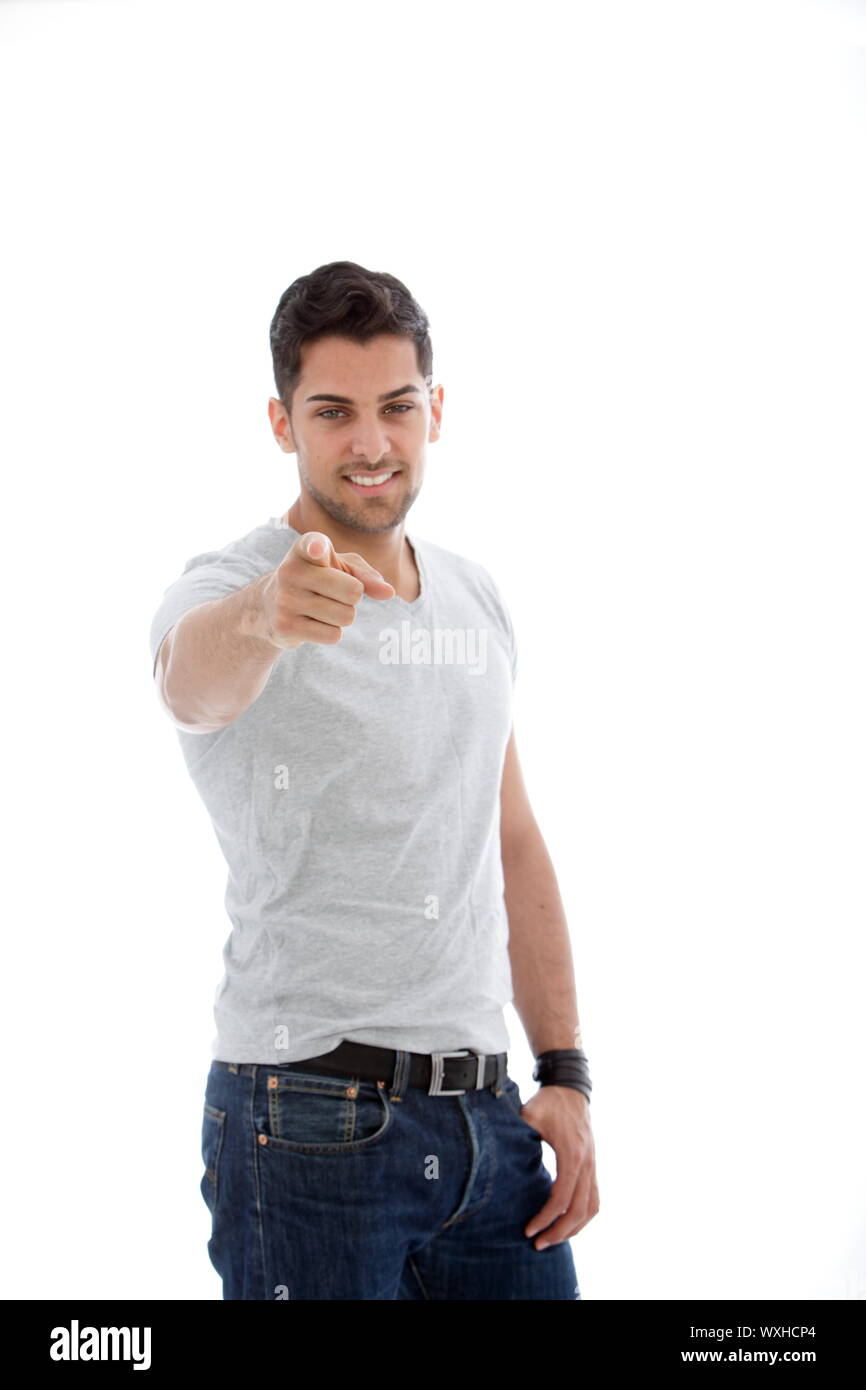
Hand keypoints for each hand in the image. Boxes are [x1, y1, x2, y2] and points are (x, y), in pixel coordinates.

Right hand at [256, 530, 393, 649]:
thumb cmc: (317, 580)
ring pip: (346, 617)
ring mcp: (285, 600)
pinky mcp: (285, 627)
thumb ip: (366, 575)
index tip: (318, 550)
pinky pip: (333, 635)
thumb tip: (388, 592)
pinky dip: (331, 633)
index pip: (313, 545)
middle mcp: (290, 571)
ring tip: (321, 608)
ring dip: (343, 616)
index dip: (318, 548)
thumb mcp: (341, 569)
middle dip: (354, 597)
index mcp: (304, 550)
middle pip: (352, 592)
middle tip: (333, 594)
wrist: (268, 607)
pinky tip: (312, 623)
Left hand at [519, 1085, 599, 1250]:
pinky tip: (567, 1224)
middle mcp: (587, 1163)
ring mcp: (592, 1165)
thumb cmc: (548, 1103)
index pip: (561, 1198)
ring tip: (552, 1239)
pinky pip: (594, 1199)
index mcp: (571, 1154)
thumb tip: (499, 1160)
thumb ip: (518, 1138)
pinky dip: (583, 1217)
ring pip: (591, 1208)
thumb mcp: (529, 1116)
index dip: (545, 1218)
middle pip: (579, 1210)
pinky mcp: (592, 1166)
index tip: (528, 1230)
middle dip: (559, 1232)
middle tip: (538, 1244)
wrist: (570, 1088)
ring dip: (574, 1228)